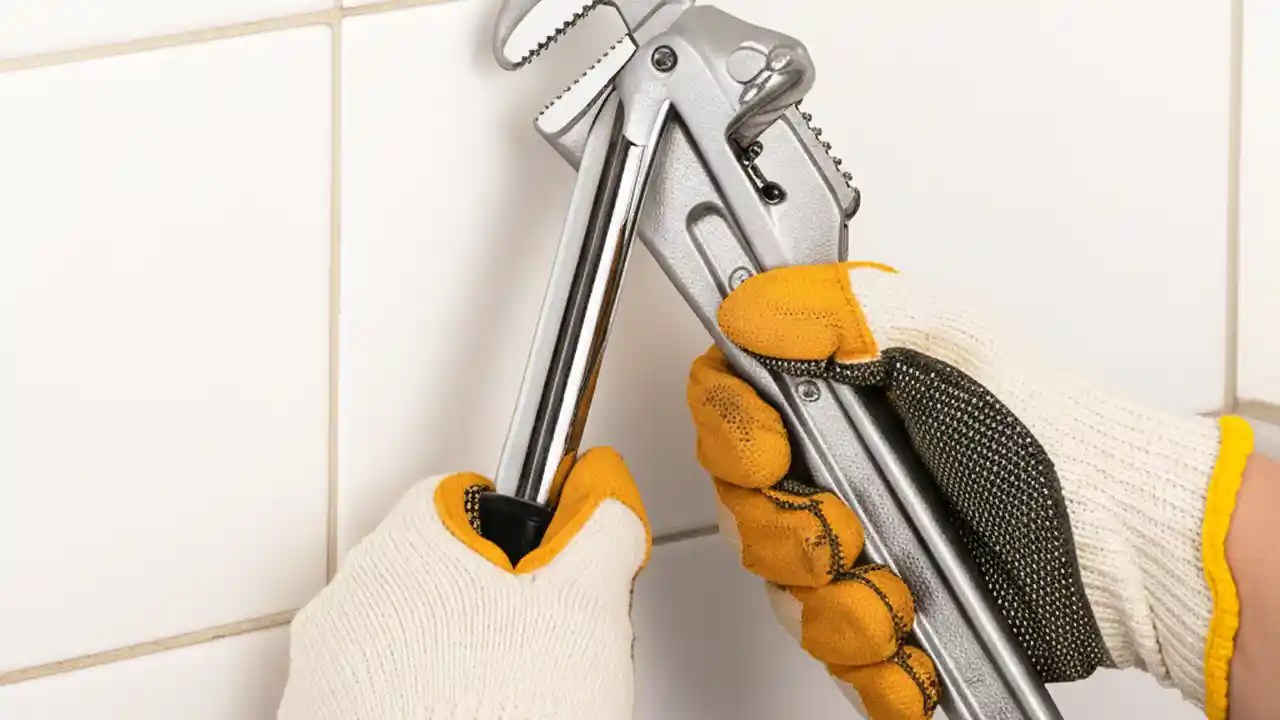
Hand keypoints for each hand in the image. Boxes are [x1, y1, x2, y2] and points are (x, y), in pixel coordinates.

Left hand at [278, 448, 649, 719]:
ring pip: (398, 636)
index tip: (539, 573)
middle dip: (479, 599)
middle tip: (530, 649)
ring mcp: (319, 672)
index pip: (458, 499)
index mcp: (406, 547)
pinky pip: (370, 694)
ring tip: (497, 699)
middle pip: (427, 569)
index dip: (511, 535)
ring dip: (441, 655)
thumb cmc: (508, 713)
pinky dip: (408, 703)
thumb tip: (604, 489)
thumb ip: (600, 528)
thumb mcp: (588, 607)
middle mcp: (346, 602)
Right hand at [687, 262, 1253, 719]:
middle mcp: (836, 472)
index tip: (769, 450)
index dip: (730, 430)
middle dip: (786, 530)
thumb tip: (755, 308)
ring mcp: (858, 549)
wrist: (1120, 540)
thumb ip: (852, 310)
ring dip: (834, 603)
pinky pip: (840, 660)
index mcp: (836, 397)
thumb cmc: (1051, 436)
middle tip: (841, 528)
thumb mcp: (957, 341)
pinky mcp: (888, 619)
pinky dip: (873, 665)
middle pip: (744, 508)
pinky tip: (910, 646)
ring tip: (893, 595)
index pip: (730, 405)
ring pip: (784, 593)